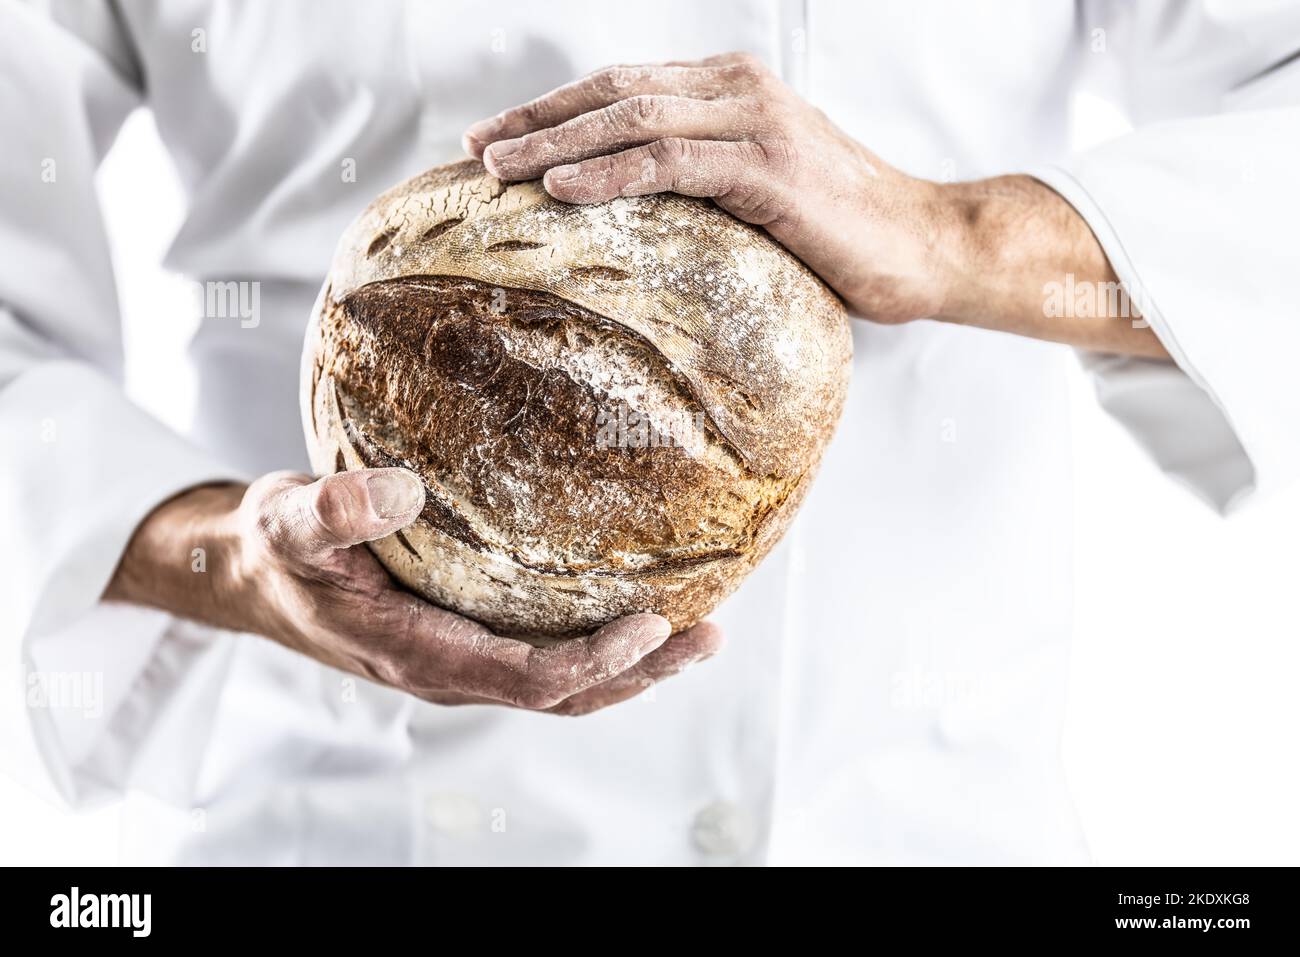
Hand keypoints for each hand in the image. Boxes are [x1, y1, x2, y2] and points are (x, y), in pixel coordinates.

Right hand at [106, 470, 721, 714]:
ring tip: (698, 633)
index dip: (592, 661)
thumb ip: (333, 510)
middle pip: (564, 694)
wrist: (254, 574)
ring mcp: (462, 662)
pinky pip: (546, 659)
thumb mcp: (289, 521)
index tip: (650, 625)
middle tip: (707, 636)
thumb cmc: (276, 550)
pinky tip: (636, 609)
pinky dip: (600, 647)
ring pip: (563, 685)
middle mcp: (449, 671)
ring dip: (632, 667)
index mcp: (417, 653)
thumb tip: (397, 488)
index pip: (525, 678)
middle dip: (639, 673)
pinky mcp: (468, 641)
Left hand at [464, 52, 1166, 357]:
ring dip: (554, 143)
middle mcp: (739, 90)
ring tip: (495, 169)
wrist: (928, 245)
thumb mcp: (764, 194)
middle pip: (614, 92)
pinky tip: (560, 188)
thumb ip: (707, 182)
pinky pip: (669, 161)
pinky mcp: (767, 166)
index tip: (501, 138)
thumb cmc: (846, 232)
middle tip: (475, 150)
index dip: (556, 111)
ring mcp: (755, 122)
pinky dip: (608, 171)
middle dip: (536, 120)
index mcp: (734, 91)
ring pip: (631, 118)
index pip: (625, 89)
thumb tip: (640, 218)